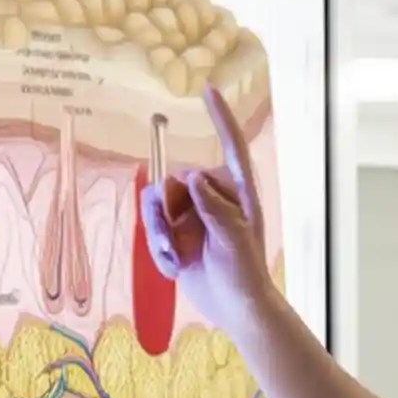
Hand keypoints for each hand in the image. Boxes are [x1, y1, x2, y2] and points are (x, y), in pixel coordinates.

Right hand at [139, 85, 275, 336]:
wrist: (234, 308)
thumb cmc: (245, 275)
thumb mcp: (235, 241)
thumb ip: (215, 209)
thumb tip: (194, 177)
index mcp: (239, 193)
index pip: (230, 147)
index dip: (219, 118)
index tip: (208, 88)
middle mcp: (215, 197)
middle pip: (175, 180)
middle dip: (167, 212)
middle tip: (177, 244)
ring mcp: (194, 213)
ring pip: (157, 202)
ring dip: (159, 232)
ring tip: (175, 258)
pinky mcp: (177, 231)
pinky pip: (151, 225)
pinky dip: (158, 247)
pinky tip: (174, 267)